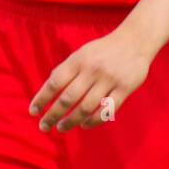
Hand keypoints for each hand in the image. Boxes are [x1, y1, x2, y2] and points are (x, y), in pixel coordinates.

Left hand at [29, 25, 151, 131]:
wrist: (135, 41)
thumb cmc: (102, 50)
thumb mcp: (81, 53)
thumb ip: (66, 71)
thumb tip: (46, 95)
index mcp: (78, 60)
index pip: (55, 82)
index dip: (42, 98)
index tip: (33, 111)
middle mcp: (92, 70)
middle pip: (68, 98)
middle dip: (53, 115)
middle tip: (44, 126)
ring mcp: (109, 80)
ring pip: (86, 107)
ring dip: (71, 121)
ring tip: (61, 127)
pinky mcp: (125, 88)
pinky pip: (107, 110)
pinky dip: (93, 121)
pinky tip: (84, 125)